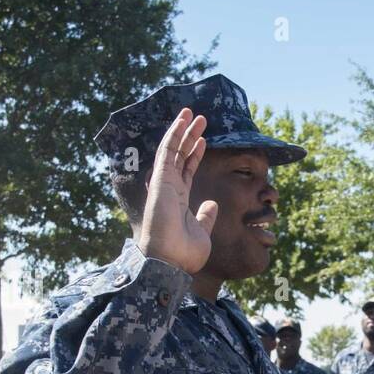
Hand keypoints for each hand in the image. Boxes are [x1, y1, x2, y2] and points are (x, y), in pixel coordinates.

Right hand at [138, 108, 219, 273]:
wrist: (170, 260)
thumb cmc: (184, 253)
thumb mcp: (202, 232)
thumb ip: (206, 216)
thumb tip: (212, 203)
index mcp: (178, 199)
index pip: (187, 170)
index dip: (195, 154)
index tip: (203, 140)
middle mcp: (170, 188)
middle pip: (180, 155)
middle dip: (190, 136)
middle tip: (201, 119)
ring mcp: (164, 182)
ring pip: (173, 149)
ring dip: (182, 130)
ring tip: (192, 113)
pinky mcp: (160, 178)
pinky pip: (167, 151)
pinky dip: (174, 134)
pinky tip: (182, 121)